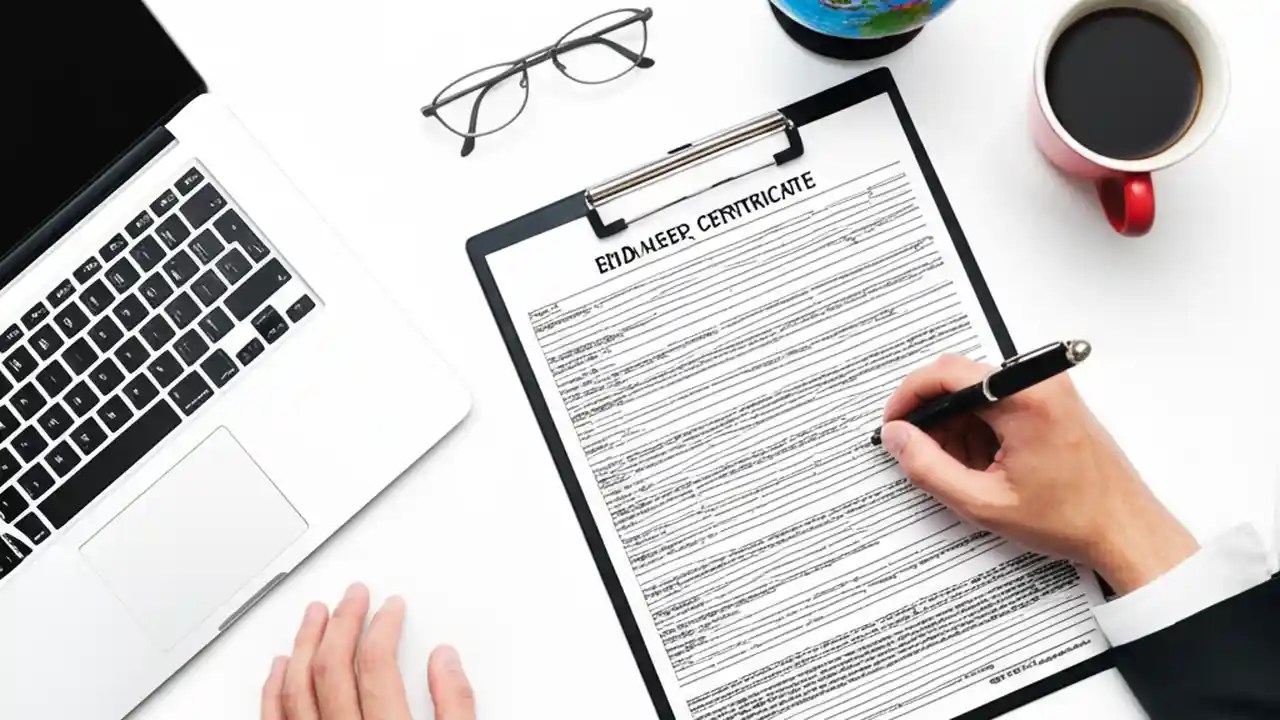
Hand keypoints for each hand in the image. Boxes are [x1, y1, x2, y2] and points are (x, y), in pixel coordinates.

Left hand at [261, 584, 475, 719]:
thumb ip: (456, 707)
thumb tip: (446, 661)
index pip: (376, 666)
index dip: (383, 627)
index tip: (391, 608)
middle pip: (331, 669)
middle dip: (343, 623)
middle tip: (354, 596)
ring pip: (296, 689)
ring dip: (304, 645)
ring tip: (315, 615)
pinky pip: (273, 718)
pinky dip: (273, 689)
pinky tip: (280, 667)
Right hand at [880, 355, 1198, 594]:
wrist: (1125, 529)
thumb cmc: (1072, 517)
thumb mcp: (984, 502)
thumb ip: (928, 467)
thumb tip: (897, 438)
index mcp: (1025, 398)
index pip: (947, 373)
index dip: (910, 396)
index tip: (895, 422)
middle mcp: (1040, 384)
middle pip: (961, 382)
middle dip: (934, 419)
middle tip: (923, 455)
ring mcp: (1050, 391)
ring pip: (978, 395)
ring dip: (958, 428)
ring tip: (965, 471)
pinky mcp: (1053, 403)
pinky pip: (1000, 405)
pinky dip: (981, 431)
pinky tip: (986, 466)